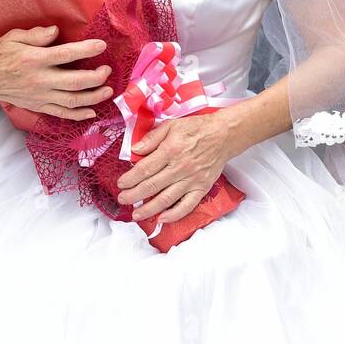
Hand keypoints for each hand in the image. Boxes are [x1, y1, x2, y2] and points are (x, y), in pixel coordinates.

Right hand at [0, 25, 114, 118]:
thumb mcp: (13, 37)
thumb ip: (36, 35)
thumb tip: (56, 31)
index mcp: (34, 60)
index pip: (66, 55)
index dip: (87, 50)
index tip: (102, 45)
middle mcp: (39, 80)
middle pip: (74, 82)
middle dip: (96, 77)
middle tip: (108, 70)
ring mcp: (40, 96)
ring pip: (72, 101)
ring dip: (94, 97)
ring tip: (108, 90)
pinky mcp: (39, 106)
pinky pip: (62, 114)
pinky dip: (79, 115)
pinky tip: (93, 111)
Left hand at [115, 113, 233, 223]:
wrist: (223, 135)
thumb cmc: (197, 129)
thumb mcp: (172, 125)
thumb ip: (152, 138)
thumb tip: (135, 150)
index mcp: (171, 150)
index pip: (145, 169)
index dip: (130, 179)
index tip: (121, 184)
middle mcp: (180, 167)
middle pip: (152, 186)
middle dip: (133, 195)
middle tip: (123, 199)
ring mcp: (191, 179)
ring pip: (166, 199)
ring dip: (149, 208)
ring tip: (136, 214)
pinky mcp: (201, 188)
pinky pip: (187, 205)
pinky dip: (174, 214)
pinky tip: (162, 218)